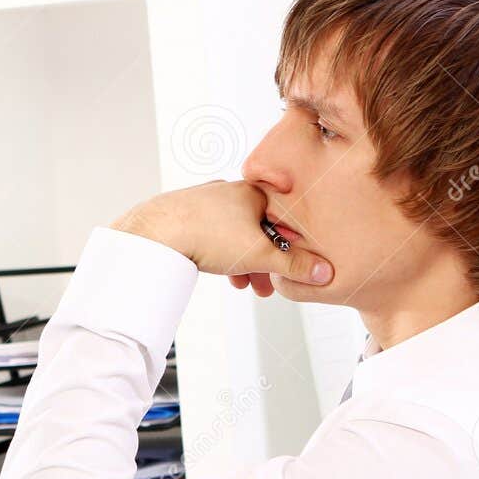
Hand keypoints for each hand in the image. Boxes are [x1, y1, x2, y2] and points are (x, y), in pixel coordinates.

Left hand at [110, 182, 332, 292]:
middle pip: (258, 230)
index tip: (292, 270)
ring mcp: (206, 201)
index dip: (291, 249)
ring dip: (243, 262)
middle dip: (265, 262)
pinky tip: (221, 271)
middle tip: (266, 287)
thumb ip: (294, 266)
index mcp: (253, 192)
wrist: (155, 234)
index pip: (284, 220)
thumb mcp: (259, 255)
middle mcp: (230, 191)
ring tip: (244, 284)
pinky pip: (212, 235)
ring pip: (234, 235)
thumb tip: (323, 272)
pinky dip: (221, 255)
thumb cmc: (207, 234)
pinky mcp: (186, 214)